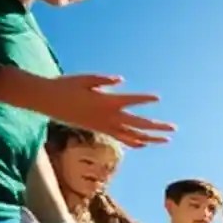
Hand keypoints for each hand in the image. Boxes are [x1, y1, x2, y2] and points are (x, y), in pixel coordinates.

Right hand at [38, 75, 174, 147]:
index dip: (144, 99)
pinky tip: (145, 143)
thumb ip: (104, 81)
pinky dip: (135, 141)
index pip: (130, 101)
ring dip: (151, 138)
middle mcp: (108, 117)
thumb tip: (120, 80)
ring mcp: (105, 126)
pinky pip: (122, 138)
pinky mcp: (101, 129)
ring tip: (167, 139)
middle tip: (174, 128)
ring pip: (133, 135)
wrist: (48, 101)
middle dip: (157, 126)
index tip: (158, 98)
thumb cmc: (67, 86)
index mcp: (106, 102)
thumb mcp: (86, 79)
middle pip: (138, 124)